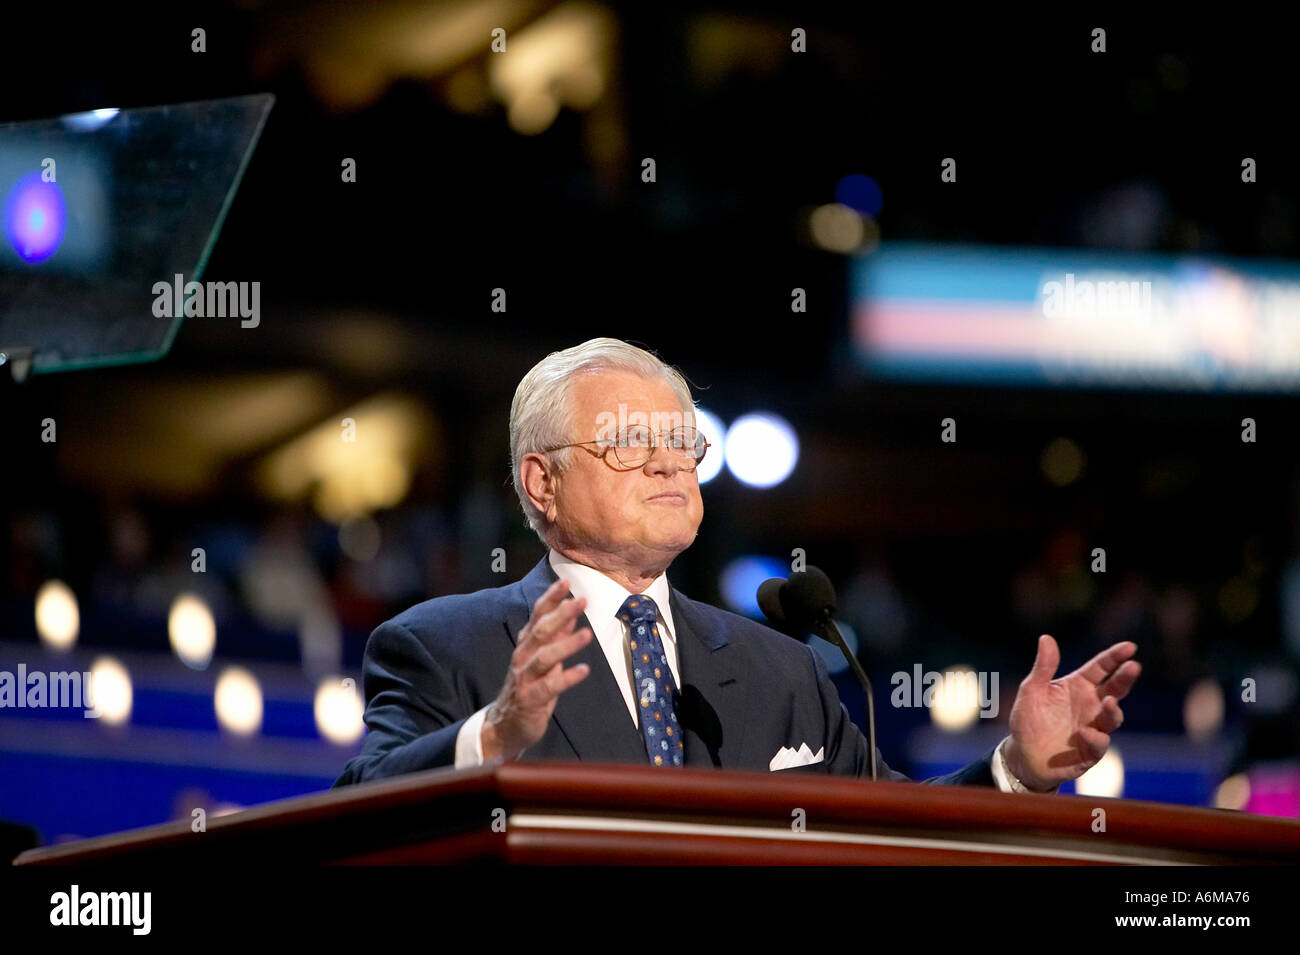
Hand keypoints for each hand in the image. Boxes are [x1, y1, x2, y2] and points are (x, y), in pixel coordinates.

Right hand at [482, 578, 592, 761]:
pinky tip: (584, 670)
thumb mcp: (543, 658)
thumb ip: (555, 636)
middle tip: (582, 600)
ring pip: (544, 657)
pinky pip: (550, 687)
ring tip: (587, 634)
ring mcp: (524, 678)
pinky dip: (567, 677)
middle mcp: (523, 657)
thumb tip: (571, 612)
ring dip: (566, 644)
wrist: (504, 725)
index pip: (537, 616)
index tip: (565, 581)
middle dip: (561, 614)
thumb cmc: (528, 687)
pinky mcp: (530, 699)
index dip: (551, 598)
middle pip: (541, 631)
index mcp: (526, 645)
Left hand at [1005, 635, 1140, 791]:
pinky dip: (1094, 738)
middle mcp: (1091, 706)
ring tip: (1109, 701)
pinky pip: (1098, 744)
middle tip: (1134, 666)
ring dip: (1112, 710)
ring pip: (1112, 718)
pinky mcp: (1090, 751)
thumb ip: (1043, 667)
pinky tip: (1084, 732)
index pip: (1101, 668)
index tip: (1130, 646)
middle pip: (1115, 689)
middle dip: (1125, 678)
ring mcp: (1094, 728)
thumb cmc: (1029, 719)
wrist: (1023, 755)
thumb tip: (1046, 637)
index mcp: (1078, 687)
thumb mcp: (1031, 690)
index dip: (1115, 657)